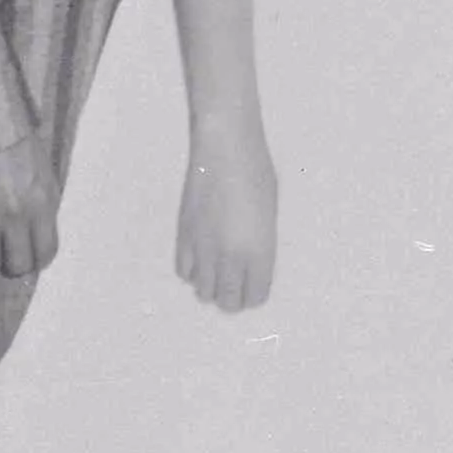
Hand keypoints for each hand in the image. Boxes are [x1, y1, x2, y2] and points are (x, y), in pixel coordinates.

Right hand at [0, 136, 60, 280]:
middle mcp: (18, 216)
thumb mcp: (41, 167)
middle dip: (10, 263)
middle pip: (17, 266)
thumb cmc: (14, 137)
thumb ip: (41, 199)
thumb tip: (37, 227)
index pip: (47, 252)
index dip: (37, 259)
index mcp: (45, 202)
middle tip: (3, 252)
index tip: (28, 255)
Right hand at [174, 120, 277, 312]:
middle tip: (236, 285)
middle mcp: (230, 256)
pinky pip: (184, 272)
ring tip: (219, 271)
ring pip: (203, 293)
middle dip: (234, 299)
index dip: (255, 294)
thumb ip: (261, 245)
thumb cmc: (256, 173)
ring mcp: (203, 248)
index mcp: (259, 251)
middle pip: (228, 302)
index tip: (254, 287)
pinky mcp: (183, 237)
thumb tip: (251, 265)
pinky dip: (192, 272)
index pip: (256, 296)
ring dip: (212, 287)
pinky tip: (201, 258)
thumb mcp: (270, 213)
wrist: (225, 149)